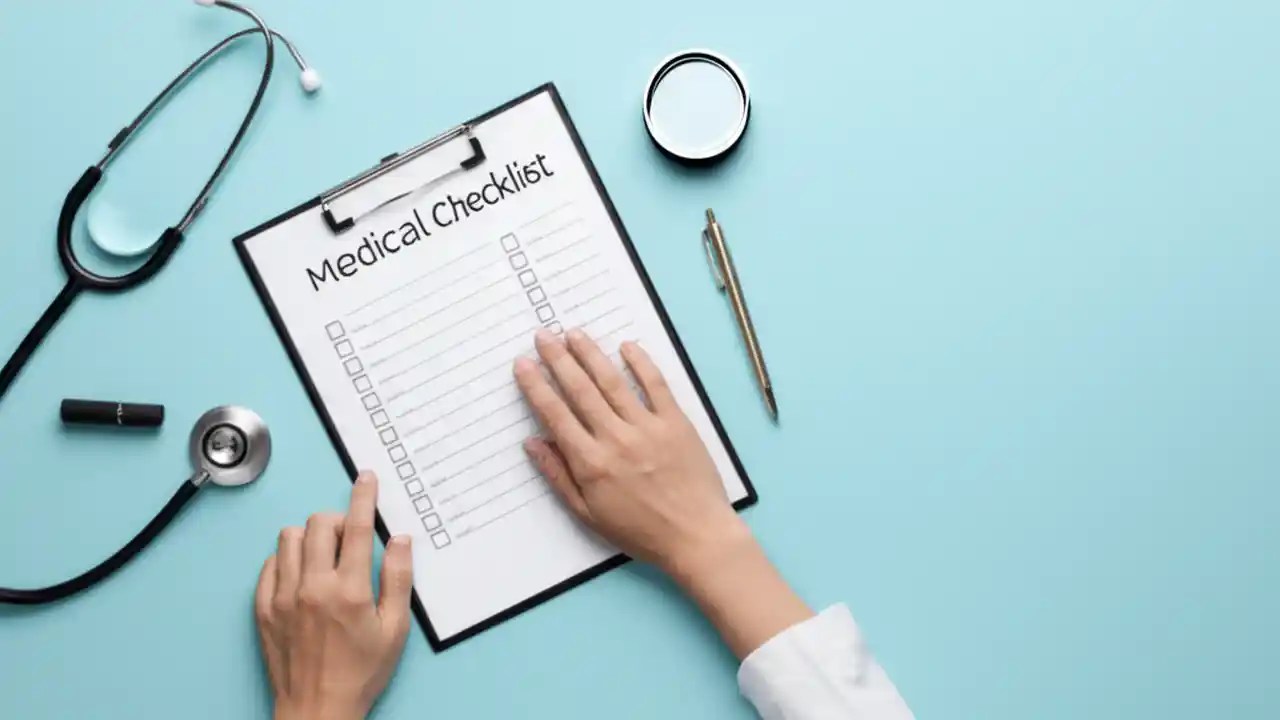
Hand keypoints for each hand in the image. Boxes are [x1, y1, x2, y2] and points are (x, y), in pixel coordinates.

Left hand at [255, 472, 413, 719]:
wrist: (318, 709)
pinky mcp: (263, 609)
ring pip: (289, 539)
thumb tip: (399, 540)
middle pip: (318, 524)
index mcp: (348, 590)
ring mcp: (282, 597)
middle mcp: (312, 587)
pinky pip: (269, 565)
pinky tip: (302, 574)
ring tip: (325, 555)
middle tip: (349, 536)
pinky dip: (287, 560)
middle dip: (337, 519)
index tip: (365, 479)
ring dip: (310, 537)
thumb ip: (397, 579)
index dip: (363, 497)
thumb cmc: (361, 672)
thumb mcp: (394, 629)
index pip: (356, 527)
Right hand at [514, 329, 812, 659]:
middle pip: (580, 390)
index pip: (555, 415)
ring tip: (574, 333)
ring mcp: (647, 427)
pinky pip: (656, 385)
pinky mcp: (676, 422)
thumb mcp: (589, 515)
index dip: (536, 387)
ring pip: (613, 382)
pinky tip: (627, 346)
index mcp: (591, 463)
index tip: (523, 364)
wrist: (695, 536)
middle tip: (543, 336)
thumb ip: (559, 476)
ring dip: (591, 354)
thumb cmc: (640, 532)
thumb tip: (532, 443)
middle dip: (558, 359)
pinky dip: (641, 363)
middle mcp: (615, 439)